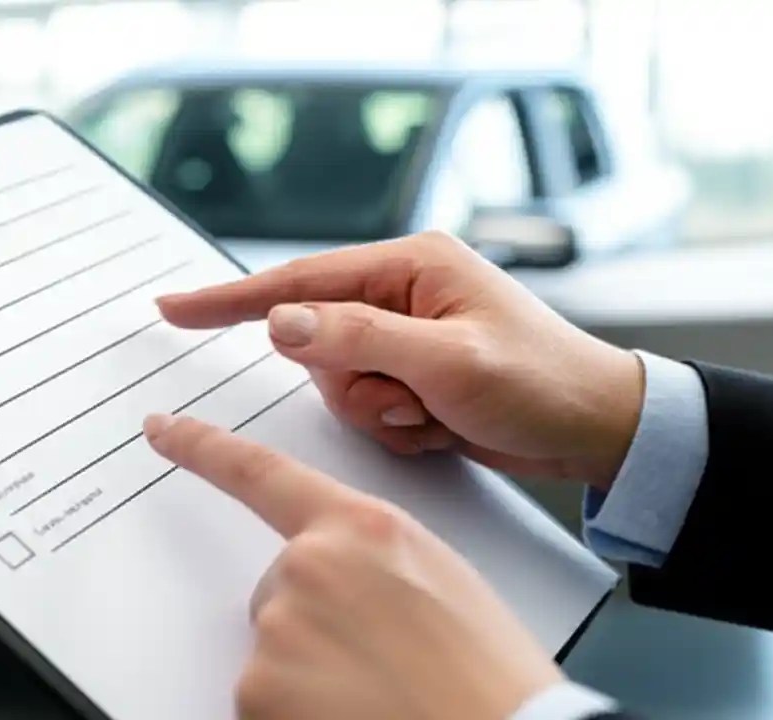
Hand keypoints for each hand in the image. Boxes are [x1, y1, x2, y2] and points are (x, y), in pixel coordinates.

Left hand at [143, 413, 563, 719]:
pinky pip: (263, 695)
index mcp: (364, 528)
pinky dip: (295, 710)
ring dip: (310, 670)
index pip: (260, 472)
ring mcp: (280, 626)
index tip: (163, 428)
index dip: (203, 447)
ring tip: (379, 691)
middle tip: (379, 656)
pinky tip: (352, 714)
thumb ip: (372, 557)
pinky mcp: (258, 687)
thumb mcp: (440, 580)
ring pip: (275, 644)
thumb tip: (339, 576)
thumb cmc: (489, 675)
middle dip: (315, 617)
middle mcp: (311, 565)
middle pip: (279, 584)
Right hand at [157, 232, 643, 490]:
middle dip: (357, 385)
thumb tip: (281, 322)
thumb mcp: (448, 361)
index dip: (232, 299)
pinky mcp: (413, 375)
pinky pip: (367, 409)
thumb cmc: (543, 380)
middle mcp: (402, 294)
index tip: (175, 306)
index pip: (300, 281)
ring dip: (382, 412)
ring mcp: (406, 338)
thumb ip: (358, 338)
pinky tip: (442, 423)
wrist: (596, 429)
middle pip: (317, 344)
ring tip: (438, 412)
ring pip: (339, 384)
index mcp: (411, 265)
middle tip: (414, 398)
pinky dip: (399, 428)